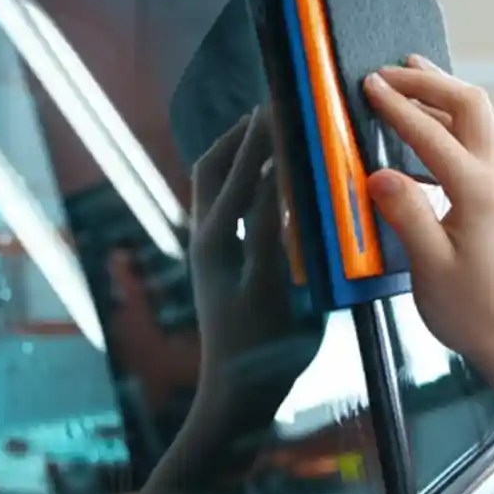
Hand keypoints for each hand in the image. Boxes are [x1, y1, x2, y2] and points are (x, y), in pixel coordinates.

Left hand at [188, 108, 321, 430]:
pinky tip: (269, 178)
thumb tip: (277, 179)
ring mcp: (209, 249)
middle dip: (243, 133)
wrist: (237, 394)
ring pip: (214, 183)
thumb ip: (274, 230)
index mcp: (219, 239)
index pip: (244, 170)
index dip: (266, 134)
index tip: (287, 100)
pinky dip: (242, 178)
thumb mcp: (277, 287)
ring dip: (238, 152)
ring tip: (267, 128)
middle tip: (274, 104)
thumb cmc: (264, 347)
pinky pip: (224, 203)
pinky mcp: (217, 261)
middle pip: (216, 166)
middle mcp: (206, 236)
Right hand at [362, 56, 493, 373]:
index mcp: (479, 192)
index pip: (431, 133)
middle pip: (470, 105)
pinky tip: (425, 137)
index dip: (397, 106)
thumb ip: (405, 214)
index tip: (369, 85)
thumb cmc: (476, 313)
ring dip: (443, 97)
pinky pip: (480, 144)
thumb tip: (378, 174)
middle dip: (430, 81)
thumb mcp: (429, 267)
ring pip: (479, 120)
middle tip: (391, 71)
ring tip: (409, 83)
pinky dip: (451, 125)